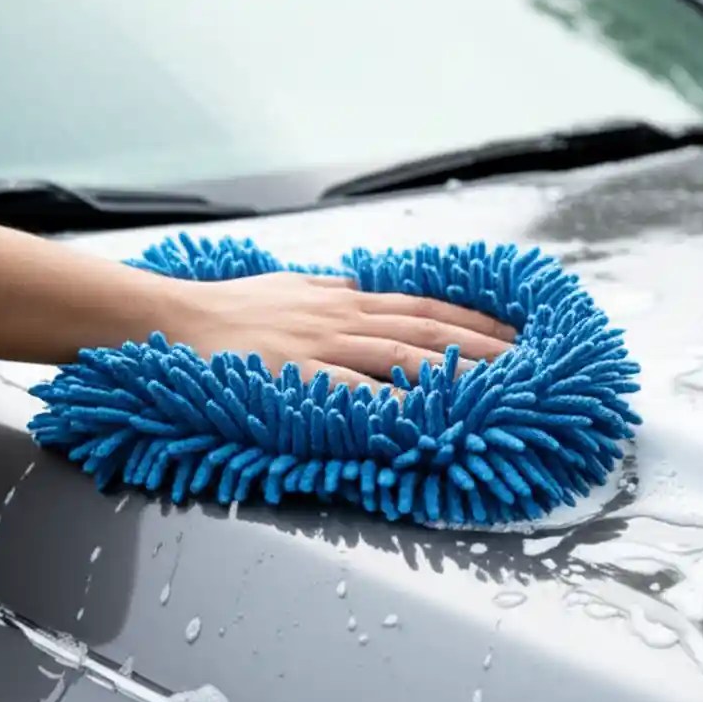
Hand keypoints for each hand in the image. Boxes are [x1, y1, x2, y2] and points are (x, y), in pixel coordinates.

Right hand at [169, 272, 515, 389]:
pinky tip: (429, 417)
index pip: (426, 307)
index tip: (514, 332)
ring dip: (457, 373)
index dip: (474, 320)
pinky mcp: (300, 376)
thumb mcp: (292, 286)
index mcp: (345, 298)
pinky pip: (359, 392)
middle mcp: (345, 316)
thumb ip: (331, 289)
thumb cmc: (230, 309)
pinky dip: (398, 404)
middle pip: (430, 332)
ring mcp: (324, 346)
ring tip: (499, 389)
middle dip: (485, 347)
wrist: (173, 317)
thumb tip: (362, 285)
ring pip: (406, 356)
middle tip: (529, 364)